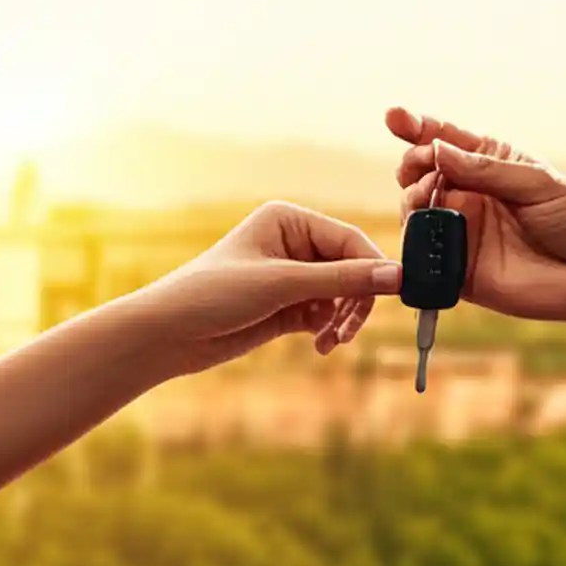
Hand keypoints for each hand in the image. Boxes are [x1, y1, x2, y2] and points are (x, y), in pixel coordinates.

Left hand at [135, 201, 400, 376]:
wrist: (168, 334)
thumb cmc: (213, 294)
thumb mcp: (282, 284)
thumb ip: (342, 279)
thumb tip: (397, 276)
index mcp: (290, 220)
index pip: (350, 240)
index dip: (374, 269)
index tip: (395, 296)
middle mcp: (293, 243)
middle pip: (351, 269)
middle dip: (355, 301)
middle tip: (348, 330)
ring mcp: (290, 276)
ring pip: (341, 296)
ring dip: (342, 320)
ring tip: (329, 342)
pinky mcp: (285, 306)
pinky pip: (325, 315)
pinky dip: (329, 331)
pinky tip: (319, 346)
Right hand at [385, 107, 565, 357]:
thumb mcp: (538, 183)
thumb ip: (486, 170)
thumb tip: (438, 150)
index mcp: (491, 165)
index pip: (445, 140)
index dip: (416, 126)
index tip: (394, 117)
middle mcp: (471, 195)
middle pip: (422, 172)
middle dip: (412, 162)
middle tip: (419, 163)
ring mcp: (463, 231)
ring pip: (417, 210)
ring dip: (412, 197)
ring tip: (425, 194)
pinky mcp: (460, 270)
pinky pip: (425, 255)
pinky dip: (415, 242)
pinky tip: (421, 229)